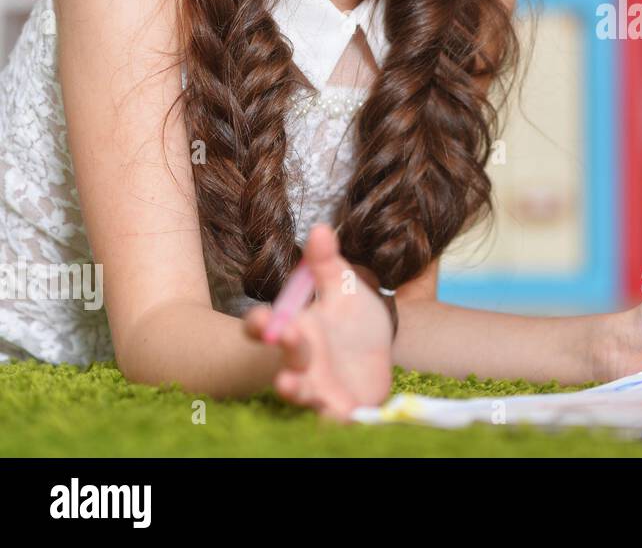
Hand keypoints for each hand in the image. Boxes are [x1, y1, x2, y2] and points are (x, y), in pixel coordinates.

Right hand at [243, 223, 393, 421]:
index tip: (261, 318)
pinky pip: (332, 416)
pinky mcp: (339, 408)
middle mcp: (301, 361)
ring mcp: (318, 387)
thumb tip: (320, 227)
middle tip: (287, 334)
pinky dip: (332, 417)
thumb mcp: (344, 289)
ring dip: (292, 388)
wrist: (378, 356)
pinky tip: (337, 415)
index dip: (258, 325)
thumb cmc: (352, 323)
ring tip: (287, 382)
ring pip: (300, 392)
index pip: (266, 329)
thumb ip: (328, 264)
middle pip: (286, 357)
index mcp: (296, 330)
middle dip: (285, 347)